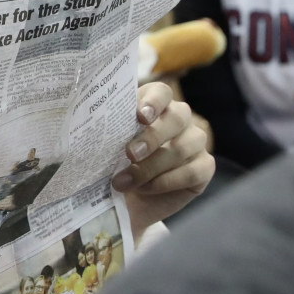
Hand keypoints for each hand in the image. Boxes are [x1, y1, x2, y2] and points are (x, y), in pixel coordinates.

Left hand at [112, 82, 213, 239]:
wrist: (127, 200)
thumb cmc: (114, 165)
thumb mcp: (106, 146)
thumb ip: (107, 131)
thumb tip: (89, 123)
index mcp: (154, 105)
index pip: (161, 92)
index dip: (153, 101)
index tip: (139, 116)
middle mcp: (179, 119)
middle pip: (177, 117)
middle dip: (151, 137)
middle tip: (129, 154)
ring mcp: (195, 142)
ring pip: (183, 147)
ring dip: (151, 166)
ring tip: (124, 181)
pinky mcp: (204, 168)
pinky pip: (192, 171)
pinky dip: (165, 181)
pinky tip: (145, 188)